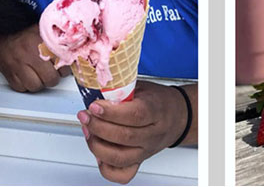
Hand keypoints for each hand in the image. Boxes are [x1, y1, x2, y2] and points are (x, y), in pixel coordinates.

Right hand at [0, 25, 69, 91]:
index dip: (65, 66)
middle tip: (52, 72)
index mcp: (38, 41)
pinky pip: (23, 89)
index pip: (60, 61)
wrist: (1, 42)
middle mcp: (27, 54)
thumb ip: (57, 37)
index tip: (65, 65)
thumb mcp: (42, 32)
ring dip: (40, 83)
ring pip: (36, 86)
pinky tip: (29, 77)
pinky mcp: (10, 76)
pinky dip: (27, 86)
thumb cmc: (24, 38)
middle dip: (54, 77)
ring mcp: (17, 66)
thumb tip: (77, 44)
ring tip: (40, 75)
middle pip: (50, 78)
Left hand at [78, 81, 197, 183]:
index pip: (135, 115)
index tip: (95, 106)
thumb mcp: (142, 88)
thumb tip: (96, 92)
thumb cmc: (158, 101)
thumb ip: (121, 90)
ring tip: (88, 131)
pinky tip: (99, 152)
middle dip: (98, 127)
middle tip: (85, 116)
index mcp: (156, 111)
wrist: (177, 116)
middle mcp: (152, 135)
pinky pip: (122, 174)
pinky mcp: (139, 161)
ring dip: (97, 145)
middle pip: (124, 137)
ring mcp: (146, 151)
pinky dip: (106, 167)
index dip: (111, 112)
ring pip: (119, 158)